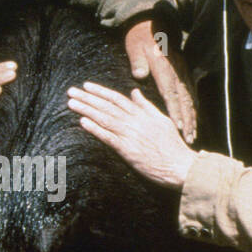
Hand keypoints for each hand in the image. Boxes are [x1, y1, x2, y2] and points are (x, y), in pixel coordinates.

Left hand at [67, 82, 195, 188]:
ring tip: (71, 103)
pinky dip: (95, 129)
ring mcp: (130, 135)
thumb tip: (135, 92)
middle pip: (107, 106)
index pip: (117, 98)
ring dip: (86, 109)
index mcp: (142, 114)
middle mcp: (134, 122)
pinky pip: (108, 137)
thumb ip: (147, 105)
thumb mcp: (162, 120)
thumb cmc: (173, 145)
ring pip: (104, 118)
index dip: (100, 91)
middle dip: (88, 97)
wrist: (180, 166)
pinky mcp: (127, 151)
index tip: (87, 85)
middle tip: (71, 91)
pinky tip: (82, 122)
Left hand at [124, 18, 196, 143]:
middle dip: (188, 120)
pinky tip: (193, 123)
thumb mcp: (135, 47)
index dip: (175, 109)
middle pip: (185, 99)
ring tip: (192, 135)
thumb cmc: (139, 38)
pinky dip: (192, 109)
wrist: (152, 23)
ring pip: (190, 98)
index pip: (171, 91)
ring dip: (192, 118)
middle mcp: (177, 70)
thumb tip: (139, 74)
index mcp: (164, 65)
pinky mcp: (185, 73)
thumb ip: (138, 62)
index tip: (178, 125)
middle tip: (188, 137)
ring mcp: (183, 72)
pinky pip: (191, 94)